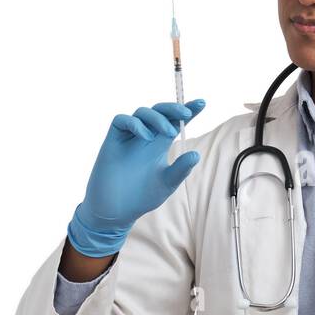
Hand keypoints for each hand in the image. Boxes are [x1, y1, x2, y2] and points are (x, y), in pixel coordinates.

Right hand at [67, 99, 207, 256]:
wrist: (116, 211)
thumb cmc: (141, 198)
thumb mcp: (166, 183)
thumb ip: (180, 169)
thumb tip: (196, 154)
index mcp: (160, 145)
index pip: (175, 122)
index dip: (188, 110)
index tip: (202, 102)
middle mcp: (145, 137)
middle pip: (160, 112)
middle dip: (174, 108)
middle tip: (187, 113)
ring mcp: (128, 137)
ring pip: (142, 112)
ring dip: (158, 118)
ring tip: (169, 133)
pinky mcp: (112, 140)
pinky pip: (121, 120)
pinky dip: (135, 124)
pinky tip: (146, 137)